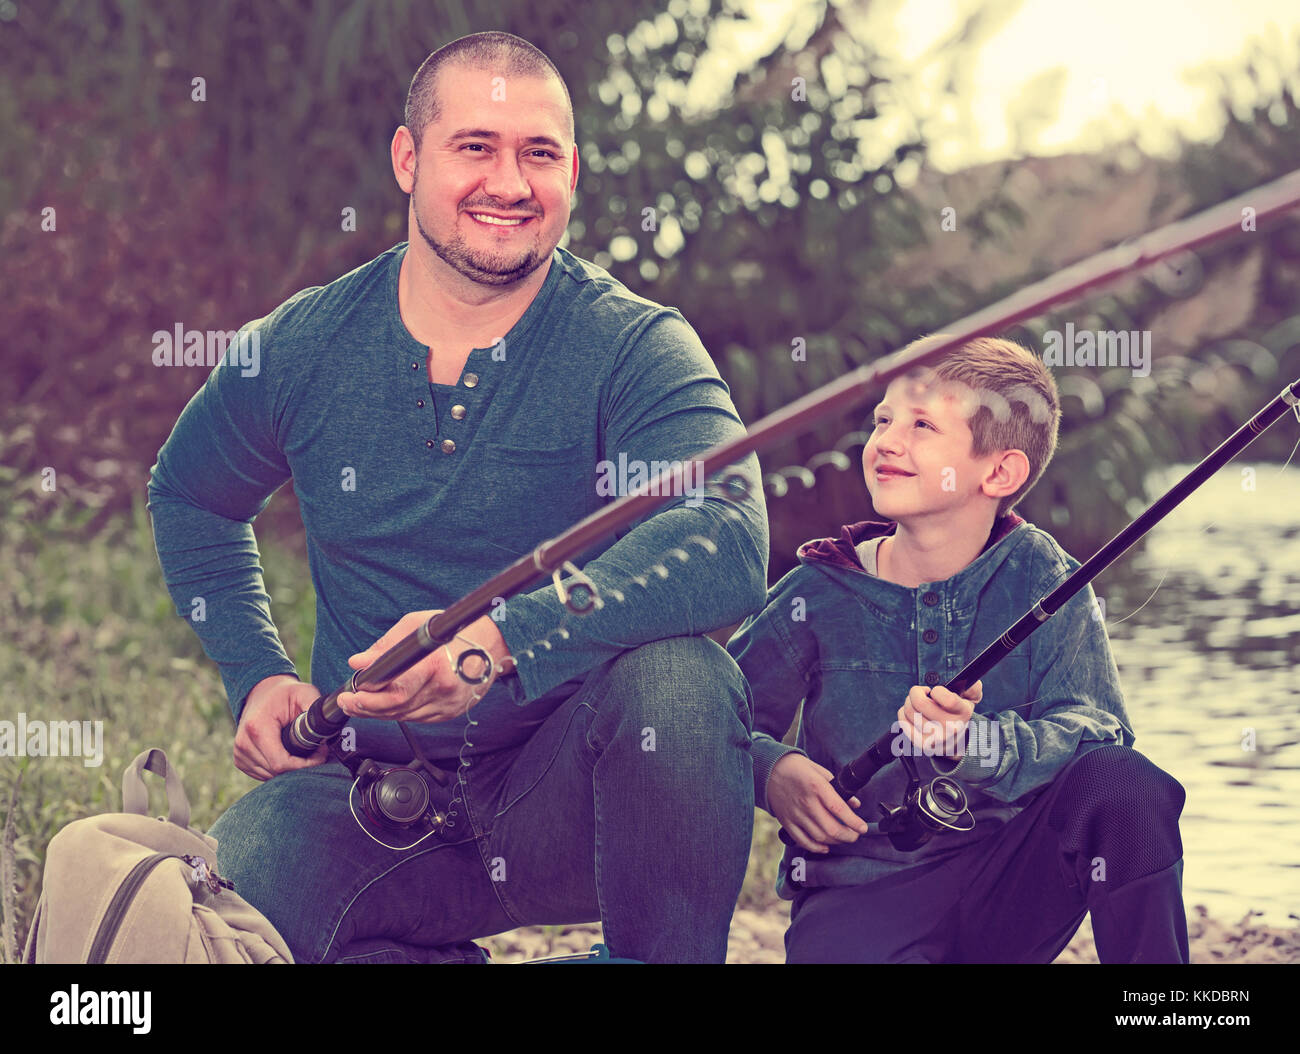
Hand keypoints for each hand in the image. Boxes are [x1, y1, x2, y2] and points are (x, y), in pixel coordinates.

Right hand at [234, 674, 328, 780]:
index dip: (305, 765)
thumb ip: (315, 709)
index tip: (321, 753)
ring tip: (305, 752)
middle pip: (276, 772)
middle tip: (318, 752)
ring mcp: (239, 753)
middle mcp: (243, 743)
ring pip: (270, 776)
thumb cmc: (285, 693)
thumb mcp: (304, 693)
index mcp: (257, 728)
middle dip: (301, 767)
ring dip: (290, 770)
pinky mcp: (239, 759)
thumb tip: (328, 726)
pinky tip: (290, 755)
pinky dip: (279, 770)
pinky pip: (263, 775)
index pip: (281, 763)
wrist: (262, 691)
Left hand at [337, 611, 512, 723]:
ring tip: (360, 703)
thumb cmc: (454, 631)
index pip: (396, 690)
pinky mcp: (449, 713)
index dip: (369, 697)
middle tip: (347, 701)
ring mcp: (448, 705)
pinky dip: (397, 712)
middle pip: (397, 708)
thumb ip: (385, 647)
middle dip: (366, 707)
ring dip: (378, 712)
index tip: (350, 693)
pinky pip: (416, 718)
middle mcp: (444, 689)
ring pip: (404, 716)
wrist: (492, 645)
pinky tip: (385, 705)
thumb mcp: (416, 627)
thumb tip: (358, 662)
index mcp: (436, 666)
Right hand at [767, 753, 869, 853]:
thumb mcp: (819, 771)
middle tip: (855, 835)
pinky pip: (803, 841)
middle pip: (831, 829)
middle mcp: (806, 803)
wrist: (769, 769)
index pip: (839, 809)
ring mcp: (796, 815)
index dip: (854, 822)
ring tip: (842, 838)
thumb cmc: (796, 768)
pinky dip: (816, 848)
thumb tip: (854, 804)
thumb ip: (837, 788)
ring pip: (820, 838)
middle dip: (848, 836)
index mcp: (816, 787)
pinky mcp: (787, 822)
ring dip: (835, 842)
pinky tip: (825, 846)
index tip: (863, 828)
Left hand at [897, 680, 982, 758]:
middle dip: (916, 691)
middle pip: (920, 702)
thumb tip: (970, 681)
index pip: (948, 700)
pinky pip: (903, 721)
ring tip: (917, 702)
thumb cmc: (958, 714)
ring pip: (909, 710)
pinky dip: (904, 712)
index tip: (936, 691)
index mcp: (963, 713)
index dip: (937, 691)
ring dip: (909, 701)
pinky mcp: (921, 744)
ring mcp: (935, 738)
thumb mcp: (970, 699)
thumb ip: (972, 687)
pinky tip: (913, 712)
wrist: (956, 741)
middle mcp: (950, 728)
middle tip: (921, 692)